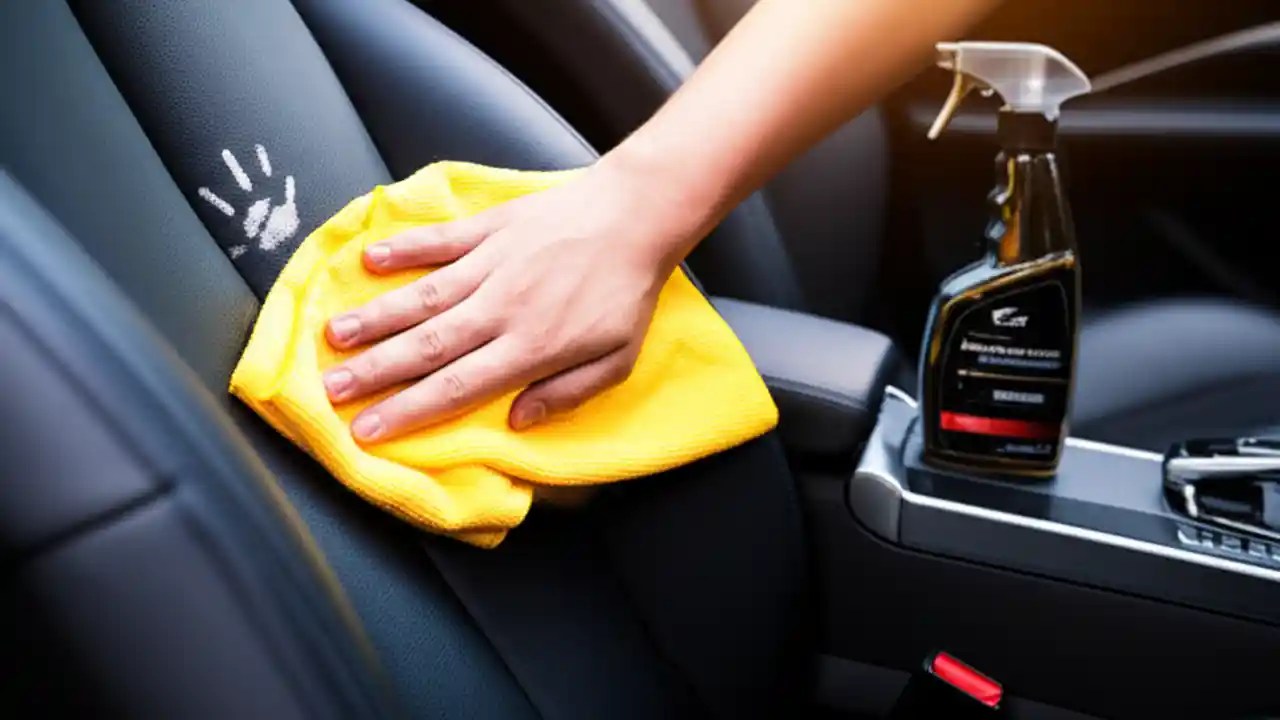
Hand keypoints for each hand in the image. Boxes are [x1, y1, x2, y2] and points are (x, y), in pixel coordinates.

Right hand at [321, 162, 696, 442]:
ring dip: (375, 317)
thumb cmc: (627, 294)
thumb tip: (517, 422)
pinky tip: (369, 260)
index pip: (456, 388)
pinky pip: (439, 241)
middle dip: (375, 373)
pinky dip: (404, 248)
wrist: (637, 216)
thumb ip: (565, 393)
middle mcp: (500, 309)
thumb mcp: (616, 360)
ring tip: (332, 336)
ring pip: (421, 297)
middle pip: (426, 347)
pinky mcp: (490, 228)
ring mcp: (491, 265)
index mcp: (529, 348)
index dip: (407, 411)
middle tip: (329, 391)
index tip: (366, 431)